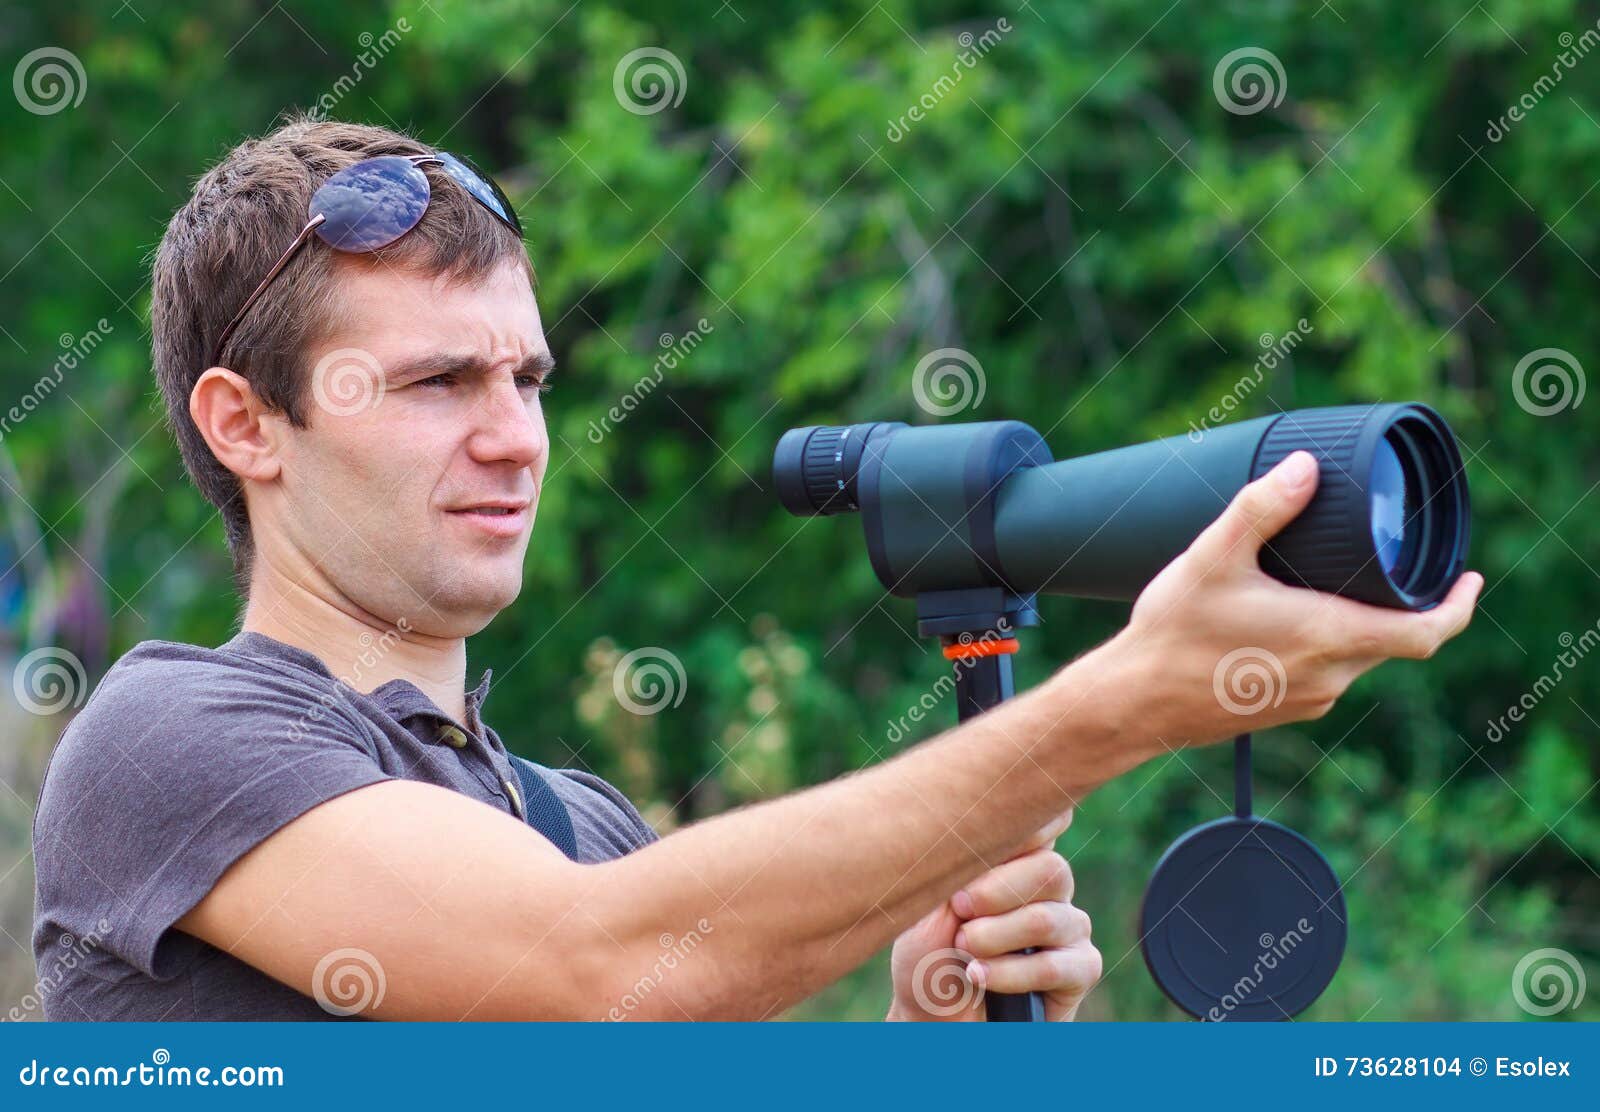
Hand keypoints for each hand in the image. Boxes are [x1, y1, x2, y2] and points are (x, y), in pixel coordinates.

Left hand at [886, 810, 1098, 1021]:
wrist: (929, 1018)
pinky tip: (979, 976)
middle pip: (1050, 869)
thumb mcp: (930, 900)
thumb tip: (981, 821)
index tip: (990, 837)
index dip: (1030, 824)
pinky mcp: (1081, 969)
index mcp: (1017, 857)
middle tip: (959, 909)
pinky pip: (1056, 965)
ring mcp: (1070, 926)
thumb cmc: (927, 955)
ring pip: (1047, 919)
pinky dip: (1011, 973)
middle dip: (994, 892)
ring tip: (963, 949)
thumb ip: (963, 863)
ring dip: (994, 937)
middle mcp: (1050, 886)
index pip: (1046, 821)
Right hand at [1098, 450, 1480, 754]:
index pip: (1426, 632)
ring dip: (1355, 625)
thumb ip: (1261, 508)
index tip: (1470, 581)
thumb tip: (1305, 467)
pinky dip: (1324, 646)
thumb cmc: (1172, 634)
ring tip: (1327, 588)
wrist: (1133, 704)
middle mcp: (1329, 676)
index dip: (1457, 607)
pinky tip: (1285, 624)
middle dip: (1396, 604)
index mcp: (1328, 636)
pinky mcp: (1283, 713)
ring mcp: (1308, 700)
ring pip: (1356, 658)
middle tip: (1386, 565)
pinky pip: (1325, 676)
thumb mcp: (1213, 558)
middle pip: (1391, 640)